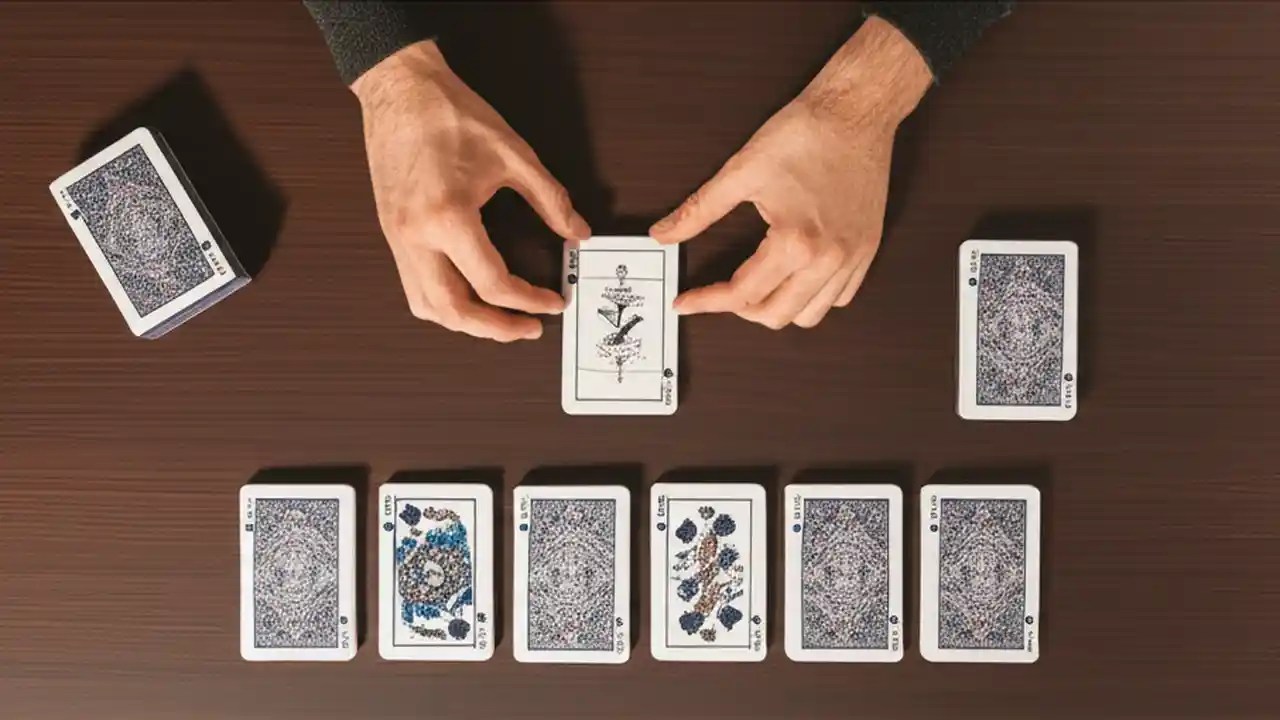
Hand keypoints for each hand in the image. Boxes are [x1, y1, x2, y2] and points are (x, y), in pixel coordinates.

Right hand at [352, 40, 589, 340]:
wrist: (399, 90)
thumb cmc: (450, 114)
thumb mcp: (514, 154)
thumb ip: (551, 199)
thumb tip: (578, 232)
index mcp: (447, 217)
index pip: (493, 283)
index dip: (529, 301)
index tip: (553, 301)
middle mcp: (415, 236)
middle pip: (454, 310)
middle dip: (495, 329)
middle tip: (529, 329)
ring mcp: (397, 239)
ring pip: (427, 307)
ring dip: (465, 324)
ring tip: (500, 322)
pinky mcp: (392, 234)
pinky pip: (413, 287)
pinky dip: (442, 304)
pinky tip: (469, 299)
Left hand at [651, 17, 931, 328]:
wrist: (857, 109)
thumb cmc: (806, 133)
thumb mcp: (742, 170)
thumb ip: (699, 210)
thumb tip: (663, 234)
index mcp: (795, 242)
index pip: (742, 294)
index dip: (706, 302)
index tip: (685, 302)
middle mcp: (829, 259)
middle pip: (776, 316)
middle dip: (739, 310)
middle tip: (718, 291)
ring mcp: (853, 257)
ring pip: (810, 315)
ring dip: (778, 307)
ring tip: (756, 285)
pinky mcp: (867, 249)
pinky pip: (839, 297)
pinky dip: (812, 296)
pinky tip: (794, 276)